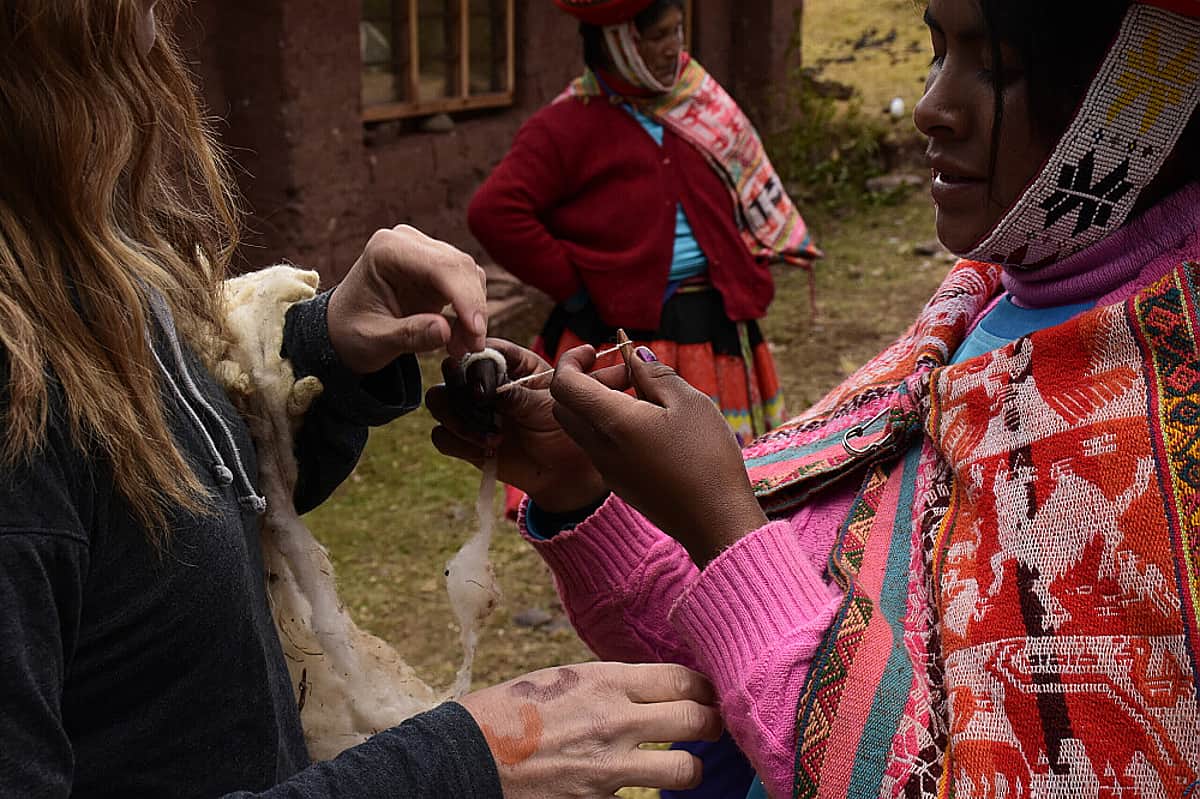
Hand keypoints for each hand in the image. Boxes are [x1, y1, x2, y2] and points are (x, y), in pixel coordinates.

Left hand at [327, 225, 486, 371]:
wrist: (341, 331)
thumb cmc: (350, 333)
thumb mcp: (374, 342)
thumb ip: (409, 335)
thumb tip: (445, 330)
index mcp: (386, 250)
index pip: (440, 266)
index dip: (465, 298)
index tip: (476, 332)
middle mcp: (408, 243)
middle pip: (460, 268)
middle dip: (473, 309)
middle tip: (473, 347)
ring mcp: (425, 252)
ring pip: (469, 276)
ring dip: (474, 313)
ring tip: (461, 347)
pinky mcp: (437, 268)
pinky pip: (467, 285)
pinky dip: (470, 312)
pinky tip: (458, 337)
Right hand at [426, 339, 609, 512]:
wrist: (562, 470)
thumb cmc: (562, 430)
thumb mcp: (547, 407)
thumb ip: (517, 394)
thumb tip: (487, 392)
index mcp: (510, 362)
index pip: (480, 350)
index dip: (476, 368)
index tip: (486, 394)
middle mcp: (485, 380)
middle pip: (450, 371)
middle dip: (461, 393)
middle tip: (484, 412)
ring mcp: (471, 408)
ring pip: (438, 401)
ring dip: (458, 421)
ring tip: (491, 438)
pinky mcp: (463, 437)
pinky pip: (440, 435)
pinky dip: (458, 443)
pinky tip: (487, 451)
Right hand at [458, 662, 721, 797]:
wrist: (466, 758)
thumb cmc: (509, 712)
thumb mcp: (564, 679)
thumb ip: (611, 685)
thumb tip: (651, 690)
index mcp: (607, 681)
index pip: (684, 679)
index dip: (705, 688)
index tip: (707, 693)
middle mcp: (617, 721)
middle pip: (698, 720)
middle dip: (712, 724)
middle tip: (711, 727)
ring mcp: (610, 768)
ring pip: (685, 770)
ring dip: (689, 768)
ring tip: (682, 766)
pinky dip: (644, 796)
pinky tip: (636, 786)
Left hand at [549, 345, 767, 565]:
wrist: (715, 521)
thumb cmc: (707, 458)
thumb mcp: (689, 402)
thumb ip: (655, 374)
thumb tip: (634, 356)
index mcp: (612, 422)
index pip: (563, 384)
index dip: (571, 360)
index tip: (595, 349)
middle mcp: (600, 447)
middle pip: (564, 405)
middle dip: (584, 380)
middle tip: (623, 372)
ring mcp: (607, 469)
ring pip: (581, 427)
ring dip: (597, 404)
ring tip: (643, 396)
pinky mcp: (619, 483)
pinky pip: (599, 446)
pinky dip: (609, 426)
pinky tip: (649, 424)